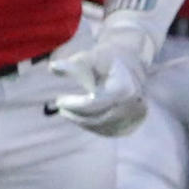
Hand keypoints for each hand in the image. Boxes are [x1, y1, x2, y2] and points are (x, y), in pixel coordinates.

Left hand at [41, 12, 158, 138]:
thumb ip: (72, 64)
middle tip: (60, 105)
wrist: (129, 63)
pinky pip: (109, 130)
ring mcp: (135, 116)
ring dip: (82, 121)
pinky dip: (92, 125)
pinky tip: (80, 116)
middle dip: (76, 115)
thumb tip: (52, 68)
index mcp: (125, 88)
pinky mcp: (133, 123)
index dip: (75, 105)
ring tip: (67, 110)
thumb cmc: (104, 59)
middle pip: (99, 118)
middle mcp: (135, 105)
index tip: (59, 101)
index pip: (96, 104)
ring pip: (103, 126)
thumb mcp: (88, 57)